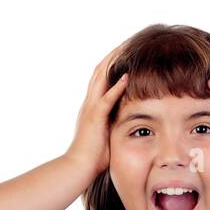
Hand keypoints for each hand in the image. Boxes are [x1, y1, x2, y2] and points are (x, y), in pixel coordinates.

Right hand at [65, 42, 129, 175]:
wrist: (77, 168)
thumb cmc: (95, 156)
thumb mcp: (109, 132)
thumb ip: (116, 120)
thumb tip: (131, 116)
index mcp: (94, 104)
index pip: (103, 76)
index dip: (114, 62)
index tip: (128, 50)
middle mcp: (90, 102)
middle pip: (101, 70)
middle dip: (114, 54)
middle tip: (128, 41)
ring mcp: (91, 109)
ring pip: (101, 79)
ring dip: (114, 63)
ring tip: (127, 48)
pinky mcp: (94, 119)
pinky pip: (105, 100)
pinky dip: (116, 88)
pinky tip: (126, 77)